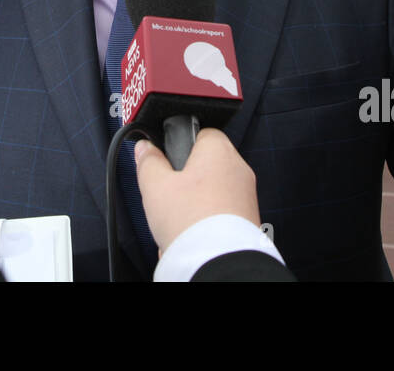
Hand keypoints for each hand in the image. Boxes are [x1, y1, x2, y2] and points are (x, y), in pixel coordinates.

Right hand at [134, 128, 260, 254]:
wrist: (217, 261)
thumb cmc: (190, 220)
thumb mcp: (155, 185)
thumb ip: (148, 161)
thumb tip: (145, 148)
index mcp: (219, 150)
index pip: (200, 131)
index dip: (178, 143)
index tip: (165, 158)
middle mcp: (238, 168)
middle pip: (205, 163)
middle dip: (184, 177)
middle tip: (167, 192)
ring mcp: (246, 195)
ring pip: (211, 190)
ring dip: (193, 201)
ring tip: (177, 217)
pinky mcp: (248, 219)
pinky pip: (220, 212)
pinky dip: (205, 219)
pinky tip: (190, 231)